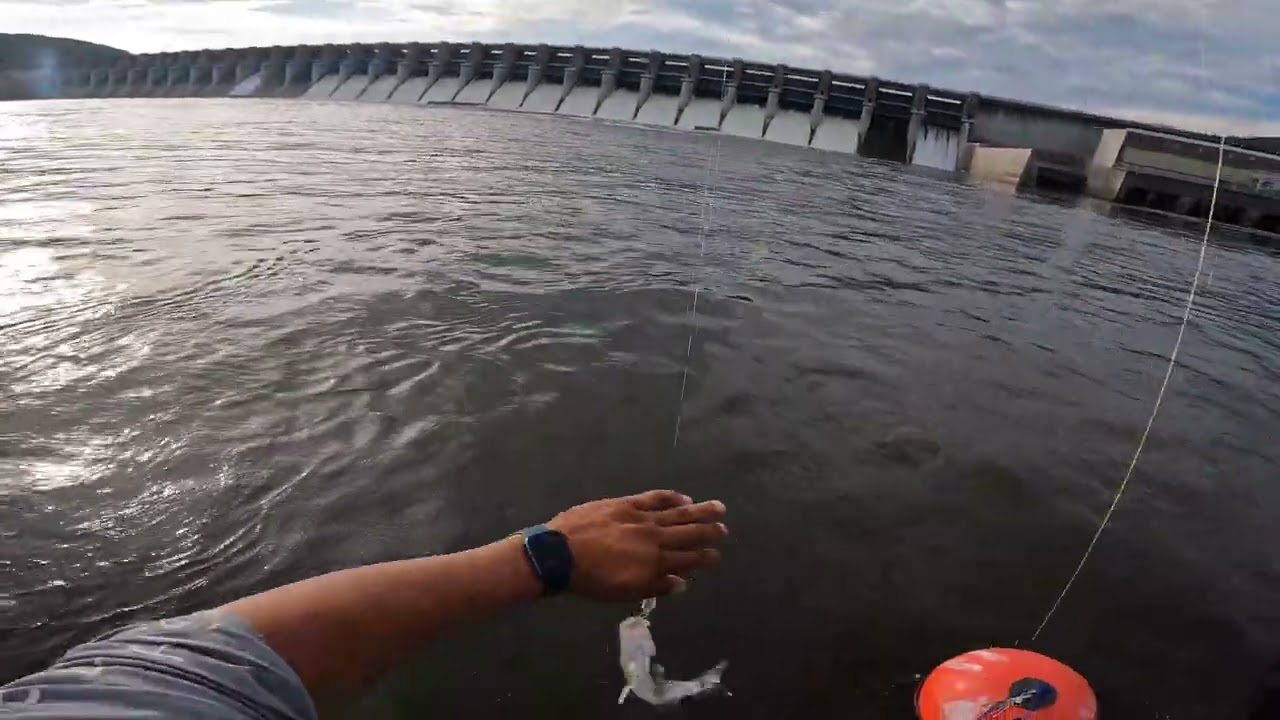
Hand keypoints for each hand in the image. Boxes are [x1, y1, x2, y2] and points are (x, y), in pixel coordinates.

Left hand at [546, 490, 727, 600]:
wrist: (559, 554)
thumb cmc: (590, 580)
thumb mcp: (623, 592)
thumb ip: (654, 587)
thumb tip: (681, 583)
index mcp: (653, 563)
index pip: (687, 559)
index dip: (704, 557)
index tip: (717, 555)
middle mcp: (653, 539)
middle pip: (688, 533)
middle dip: (708, 532)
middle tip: (724, 529)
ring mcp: (640, 518)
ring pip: (677, 513)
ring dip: (699, 511)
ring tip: (718, 507)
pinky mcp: (626, 504)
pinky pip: (654, 498)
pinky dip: (672, 497)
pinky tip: (684, 497)